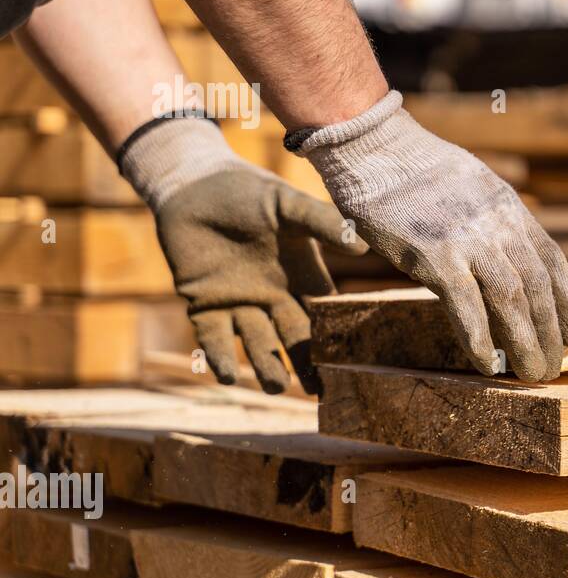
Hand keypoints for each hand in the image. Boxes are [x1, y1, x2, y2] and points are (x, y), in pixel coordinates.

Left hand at [120, 117, 366, 392]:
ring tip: (275, 387)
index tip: (350, 362)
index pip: (323, 313)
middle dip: (305, 364)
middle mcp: (273, 295)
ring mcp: (239, 302)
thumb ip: (321, 223)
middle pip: (293, 337)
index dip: (335, 337)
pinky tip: (224, 374)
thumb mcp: (289, 205)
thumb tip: (362, 245)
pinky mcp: (203, 303)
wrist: (195, 184)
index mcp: (301, 275)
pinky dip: (218, 354)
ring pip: (256, 342)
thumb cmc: (248, 191)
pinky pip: (212, 336)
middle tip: (318, 392)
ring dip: (265, 365)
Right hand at [293, 92, 567, 381]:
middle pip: (538, 288)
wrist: (373, 147)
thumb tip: (507, 255)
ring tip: (534, 374)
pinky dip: (480, 340)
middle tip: (555, 367)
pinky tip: (487, 365)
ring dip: (527, 343)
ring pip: (512, 301)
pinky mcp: (433, 255)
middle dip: (552, 332)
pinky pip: (466, 306)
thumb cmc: (415, 169)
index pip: (552, 262)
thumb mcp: (473, 185)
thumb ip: (494, 219)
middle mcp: (497, 224)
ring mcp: (467, 239)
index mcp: (509, 207)